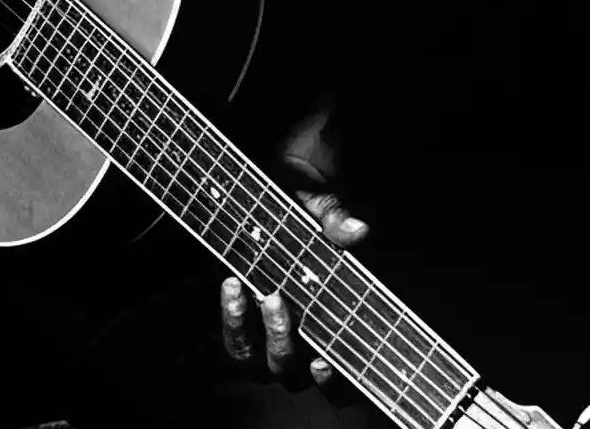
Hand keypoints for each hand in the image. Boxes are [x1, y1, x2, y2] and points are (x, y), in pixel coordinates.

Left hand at [219, 185, 368, 389]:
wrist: (269, 206)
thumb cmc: (305, 217)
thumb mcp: (321, 211)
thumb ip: (337, 223)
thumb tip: (357, 229)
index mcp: (334, 332)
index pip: (342, 379)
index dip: (333, 382)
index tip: (322, 360)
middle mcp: (302, 349)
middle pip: (291, 373)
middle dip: (281, 339)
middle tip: (274, 299)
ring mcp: (269, 342)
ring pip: (258, 363)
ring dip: (254, 331)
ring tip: (253, 291)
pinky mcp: (242, 327)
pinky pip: (236, 342)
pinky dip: (233, 317)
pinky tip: (232, 284)